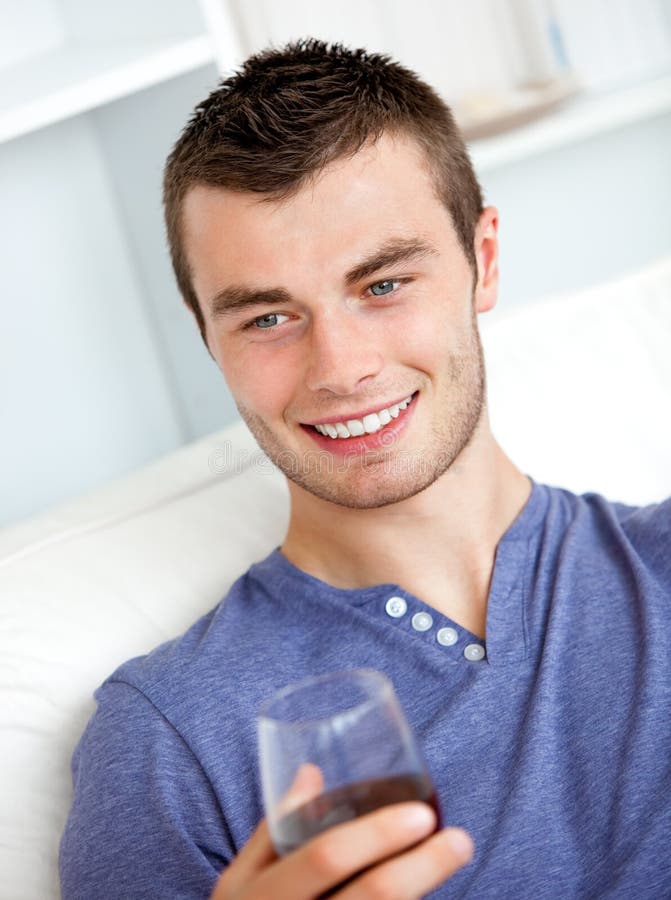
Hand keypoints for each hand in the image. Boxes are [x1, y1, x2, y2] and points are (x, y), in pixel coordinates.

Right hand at [210, 766, 472, 898]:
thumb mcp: (240, 879)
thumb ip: (275, 827)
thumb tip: (312, 771)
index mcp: (263, 897)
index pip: (325, 858)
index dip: (376, 835)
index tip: (421, 813)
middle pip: (371, 899)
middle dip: (422, 867)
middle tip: (460, 840)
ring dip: (423, 894)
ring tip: (453, 864)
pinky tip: (429, 898)